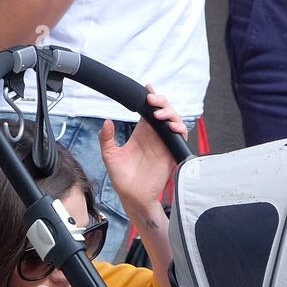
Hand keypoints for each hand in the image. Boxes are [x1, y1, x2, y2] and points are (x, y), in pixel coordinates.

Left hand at [100, 86, 186, 211]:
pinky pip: (180, 137)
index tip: (146, 90)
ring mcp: (163, 144)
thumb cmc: (122, 179)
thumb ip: (106, 138)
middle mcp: (153, 136)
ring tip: (158, 114)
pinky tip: (171, 127)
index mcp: (140, 133)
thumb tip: (107, 121)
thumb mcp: (110, 155)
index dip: (149, 98)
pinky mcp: (170, 153)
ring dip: (169, 113)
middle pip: (162, 111)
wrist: (133, 197)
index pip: (148, 110)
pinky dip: (179, 129)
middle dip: (160, 101)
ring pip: (173, 121)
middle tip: (151, 99)